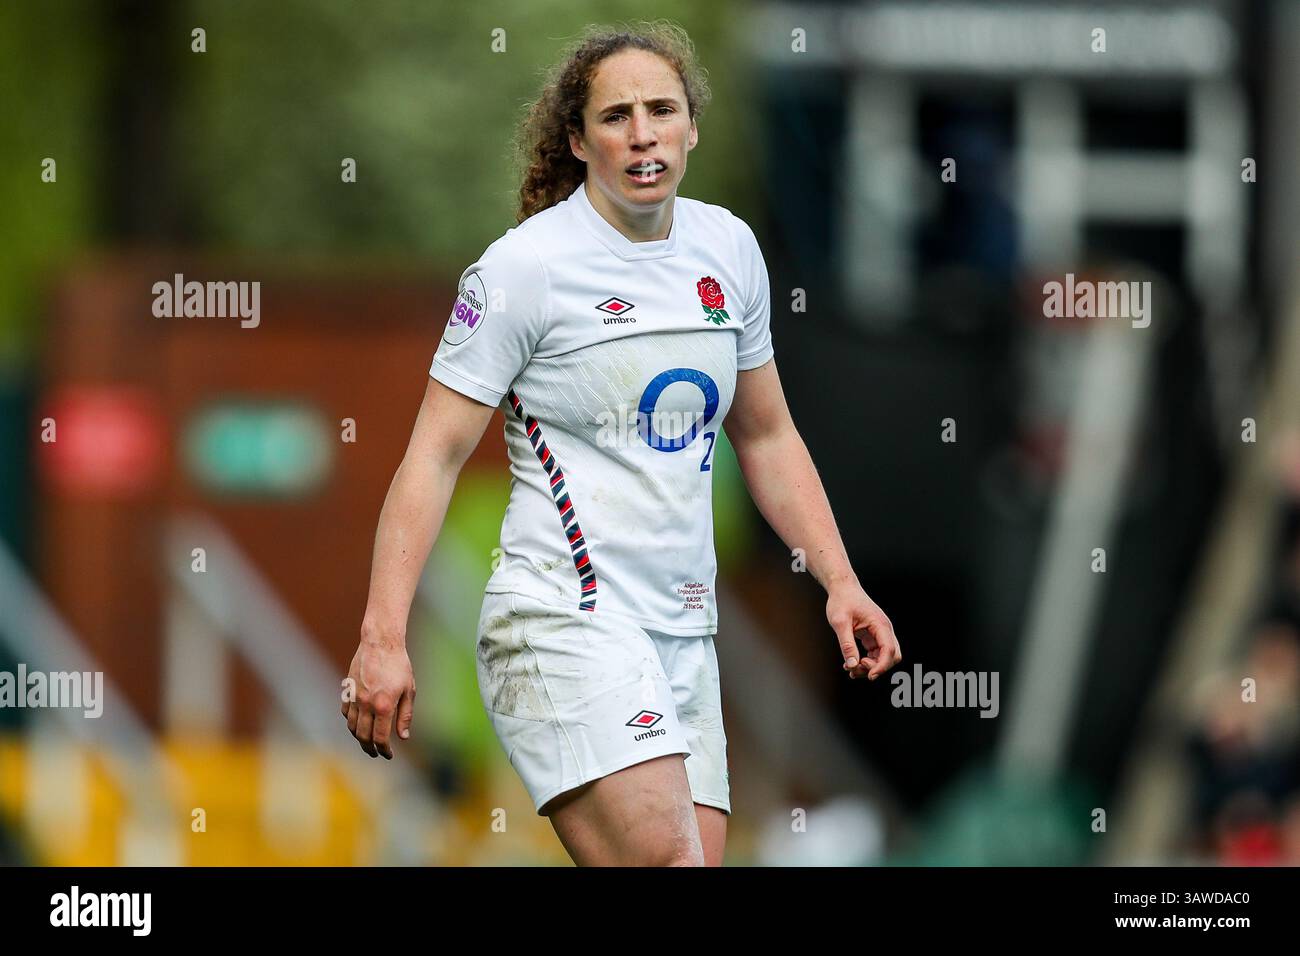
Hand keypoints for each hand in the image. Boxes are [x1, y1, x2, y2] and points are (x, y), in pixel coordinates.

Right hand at [341, 635, 415, 758]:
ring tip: (367, 742)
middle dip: (370, 749)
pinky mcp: (347, 691)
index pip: (380, 738)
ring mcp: (354, 698)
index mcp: (384, 705)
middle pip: (363, 736)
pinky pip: (346, 713)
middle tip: (376, 753)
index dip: (384, 750)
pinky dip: (351, 722)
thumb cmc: (399, 665)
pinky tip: (359, 724)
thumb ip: (405, 715)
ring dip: (359, 738)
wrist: (380, 643)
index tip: (388, 755)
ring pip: (352, 726)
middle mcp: (367, 704)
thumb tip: (403, 737)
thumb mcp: (409, 690)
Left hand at [826, 584, 901, 680]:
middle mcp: (884, 629)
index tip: (869, 675)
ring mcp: (880, 633)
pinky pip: (876, 654)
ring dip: (870, 666)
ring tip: (851, 668)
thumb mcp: (840, 622)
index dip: (882, 666)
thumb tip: (852, 665)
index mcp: (880, 624)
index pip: (889, 650)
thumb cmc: (842, 601)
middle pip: (892, 656)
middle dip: (876, 667)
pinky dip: (866, 661)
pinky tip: (852, 663)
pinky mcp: (873, 636)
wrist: (842, 588)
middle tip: (856, 669)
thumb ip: (846, 644)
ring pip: (884, 657)